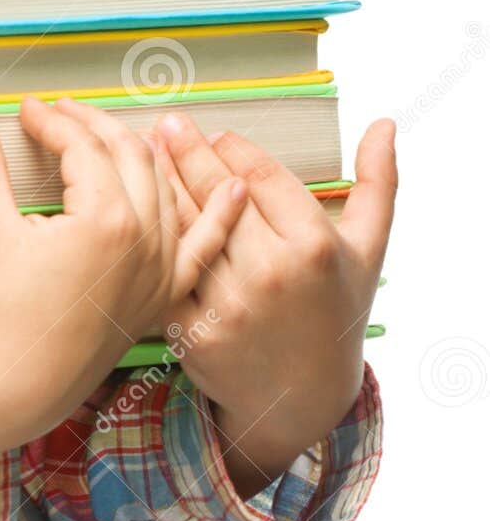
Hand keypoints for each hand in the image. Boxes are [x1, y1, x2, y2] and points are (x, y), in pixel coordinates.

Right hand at [0, 95, 242, 473]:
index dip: (51, 121)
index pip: (82, 147)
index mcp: (104, 219)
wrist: (21, 387)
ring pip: (167, 190)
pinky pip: (203, 247)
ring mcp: (160, 269)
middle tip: (59, 114)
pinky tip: (235, 187)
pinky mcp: (163, 296)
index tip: (26, 110)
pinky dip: (219, 215)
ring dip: (147, 153)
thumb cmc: (3, 315)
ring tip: (119, 132)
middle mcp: (144, 240)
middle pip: (130, 156)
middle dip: (93, 126)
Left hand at [153, 112, 395, 498]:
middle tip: (168, 122)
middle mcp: (272, 273)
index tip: (216, 133)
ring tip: (144, 149)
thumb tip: (384, 122)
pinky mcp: (192, 330)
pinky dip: (147, 236)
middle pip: (218, 194)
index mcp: (314, 247)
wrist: (301, 399)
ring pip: (185, 226)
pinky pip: (163, 269)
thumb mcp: (368, 251)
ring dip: (159, 182)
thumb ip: (378, 183)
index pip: (262, 175)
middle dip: (188, 150)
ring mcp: (230, 303)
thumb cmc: (334, 312)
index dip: (234, 148)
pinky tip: (135, 207)